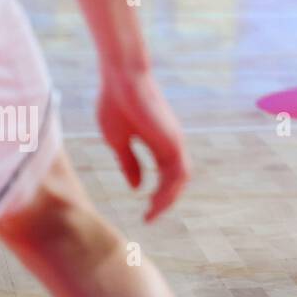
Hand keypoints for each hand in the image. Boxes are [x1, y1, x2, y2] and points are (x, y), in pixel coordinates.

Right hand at [96, 68, 189, 222]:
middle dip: (165, 200)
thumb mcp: (118, 141)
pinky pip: (178, 171)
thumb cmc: (116, 104)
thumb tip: (136, 186)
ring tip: (152, 213)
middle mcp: (171, 143)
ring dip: (168, 198)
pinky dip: (170, 189)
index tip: (146, 211)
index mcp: (159, 143)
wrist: (121, 80)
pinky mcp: (172, 140)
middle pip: (177, 179)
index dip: (158, 194)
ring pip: (180, 178)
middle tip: (150, 217)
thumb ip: (129, 163)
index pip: (166, 174)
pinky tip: (155, 200)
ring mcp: (174, 141)